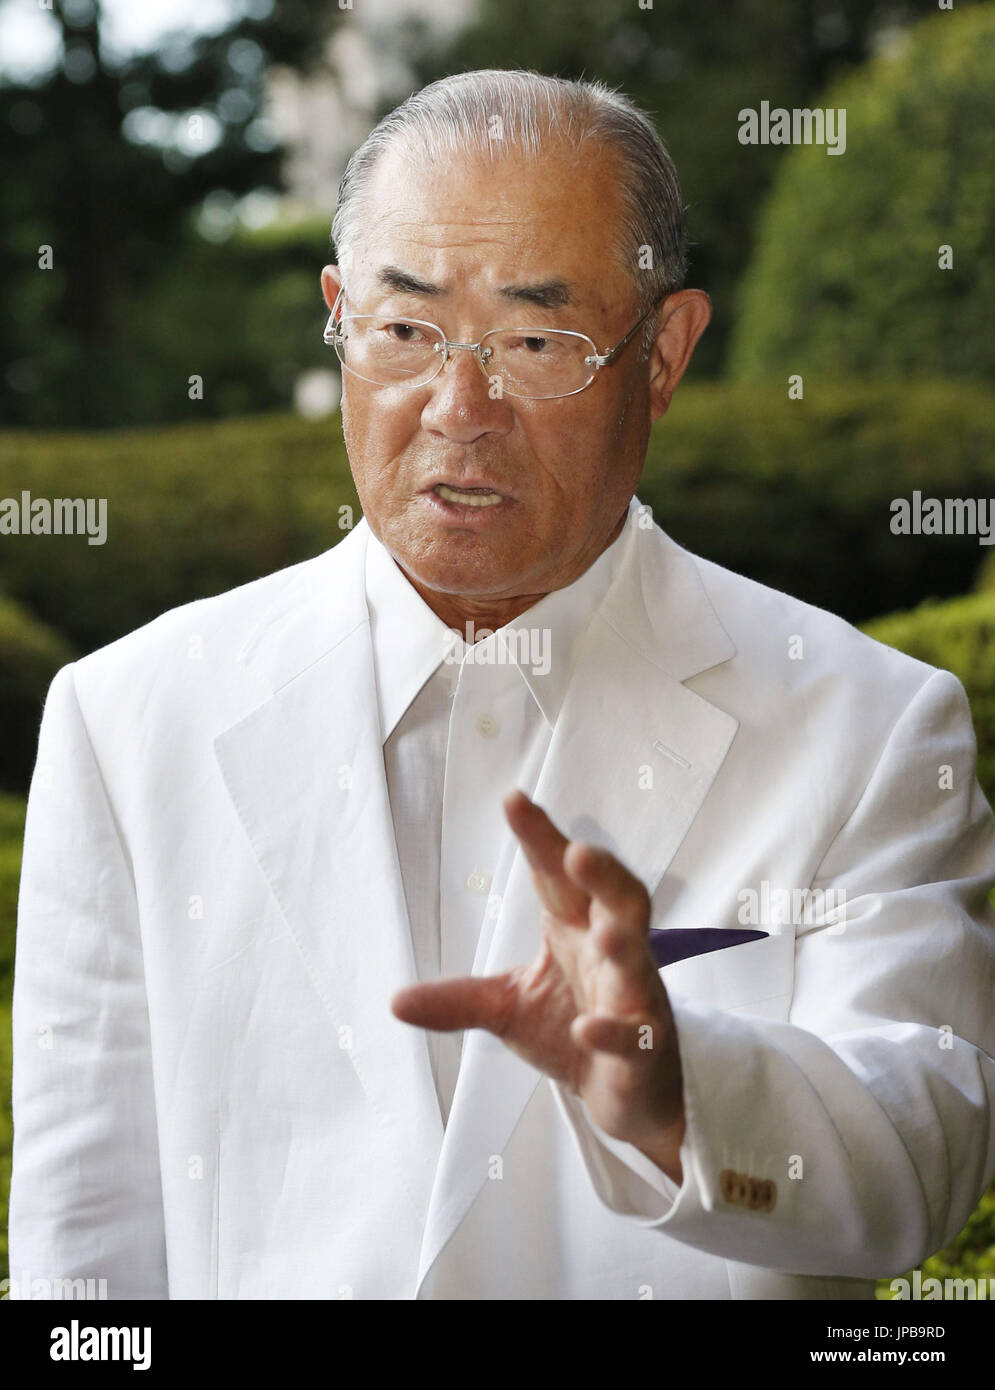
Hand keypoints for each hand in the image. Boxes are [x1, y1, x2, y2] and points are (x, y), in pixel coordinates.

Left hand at [391, 789, 685, 1180]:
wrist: (627, 1091)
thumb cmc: (574, 1028)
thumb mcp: (507, 1008)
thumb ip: (459, 1000)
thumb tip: (395, 1000)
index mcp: (578, 929)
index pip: (559, 876)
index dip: (541, 838)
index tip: (513, 800)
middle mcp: (613, 952)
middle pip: (621, 899)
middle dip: (604, 875)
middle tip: (577, 852)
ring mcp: (635, 997)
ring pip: (639, 960)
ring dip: (624, 946)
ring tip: (604, 936)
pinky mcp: (644, 1047)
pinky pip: (635, 1035)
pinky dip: (613, 1032)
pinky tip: (587, 1029)